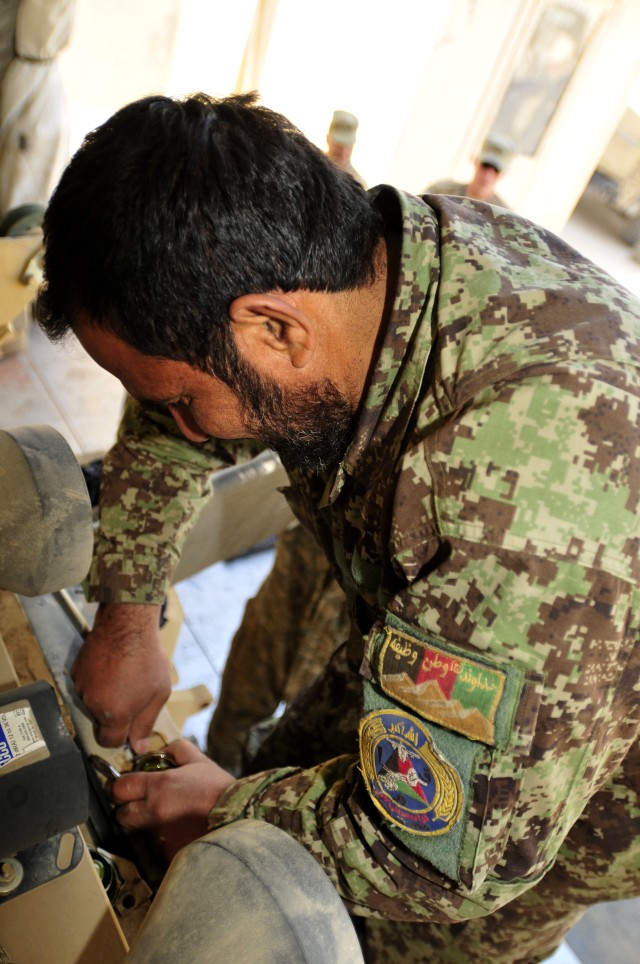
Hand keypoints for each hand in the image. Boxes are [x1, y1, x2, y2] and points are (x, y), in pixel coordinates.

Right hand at [72, 602, 171, 752]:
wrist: (127, 625)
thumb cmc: (147, 659)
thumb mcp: (158, 694)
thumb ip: (146, 723)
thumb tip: (138, 747)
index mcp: (114, 714)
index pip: (109, 742)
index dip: (121, 737)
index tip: (130, 726)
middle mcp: (92, 705)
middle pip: (101, 722)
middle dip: (115, 714)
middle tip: (132, 694)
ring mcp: (81, 687)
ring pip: (93, 704)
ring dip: (105, 696)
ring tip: (123, 676)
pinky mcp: (76, 672)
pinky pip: (86, 686)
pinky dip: (96, 682)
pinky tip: (111, 667)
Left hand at [111, 740, 235, 861]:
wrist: (238, 817)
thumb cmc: (219, 788)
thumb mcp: (199, 760)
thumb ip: (177, 749)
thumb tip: (162, 751)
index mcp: (158, 786)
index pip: (119, 789)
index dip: (121, 788)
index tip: (128, 788)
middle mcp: (153, 812)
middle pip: (121, 816)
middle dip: (127, 810)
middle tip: (141, 806)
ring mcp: (160, 836)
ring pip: (138, 833)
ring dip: (146, 826)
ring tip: (166, 820)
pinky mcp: (168, 854)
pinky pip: (157, 848)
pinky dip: (163, 841)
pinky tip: (177, 834)